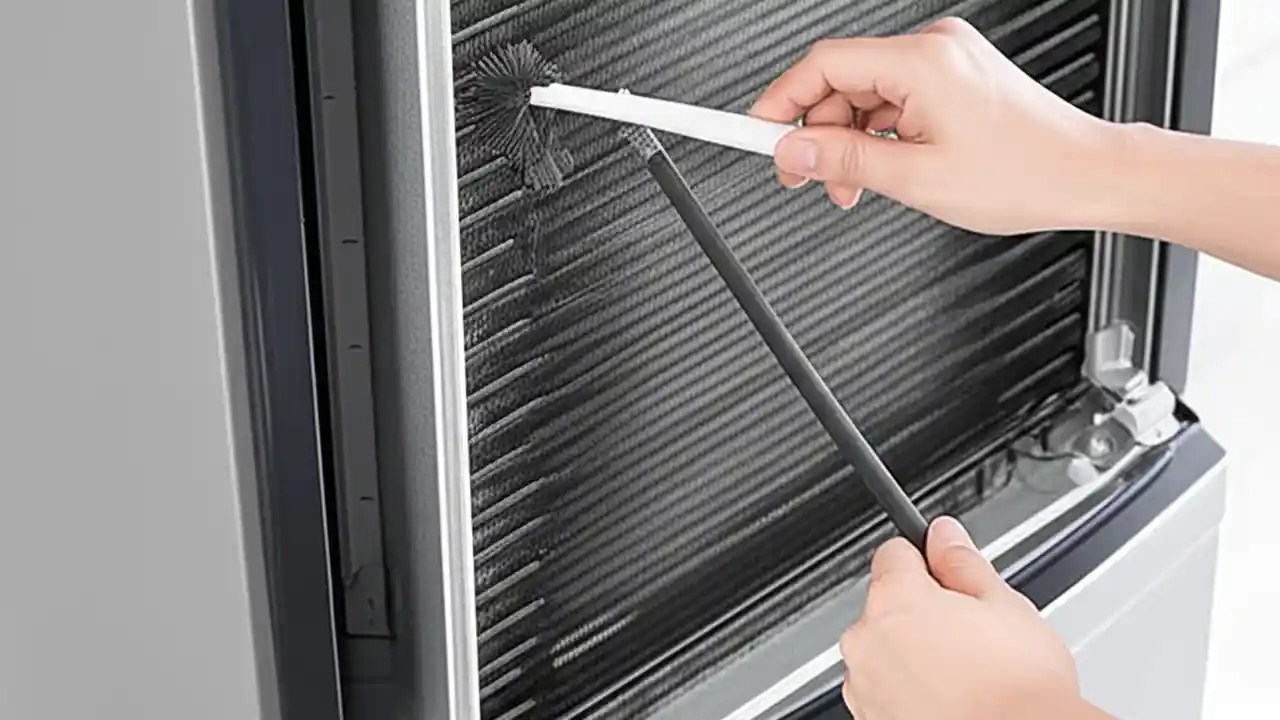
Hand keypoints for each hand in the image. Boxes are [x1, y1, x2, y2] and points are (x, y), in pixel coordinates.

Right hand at [749, 17, 1118, 234]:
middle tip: (806, 178)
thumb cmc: (1025, 173)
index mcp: (922, 61)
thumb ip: (843, 160)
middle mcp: (934, 48)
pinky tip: (884, 167)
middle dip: (817, 132)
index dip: (779, 102)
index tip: (750, 130)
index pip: (822, 65)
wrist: (1087, 175)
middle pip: (840, 80)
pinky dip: (878, 134)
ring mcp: (945, 60)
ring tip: (855, 186)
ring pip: (865, 94)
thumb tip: (792, 150)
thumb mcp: (916, 178)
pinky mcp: (953, 76)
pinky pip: (893, 98)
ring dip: (849, 140)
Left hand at [840, 517, 1112, 719]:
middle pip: (888, 605)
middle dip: (923, 612)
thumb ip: (964, 562)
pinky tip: (951, 699)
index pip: (895, 552)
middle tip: (971, 633)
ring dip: (913, 654)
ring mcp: (863, 686)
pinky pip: (885, 690)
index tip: (949, 575)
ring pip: (886, 651)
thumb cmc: (1017, 690)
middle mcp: (866, 641)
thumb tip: (945, 535)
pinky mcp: (870, 719)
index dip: (929, 561)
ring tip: (966, 673)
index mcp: (894, 599)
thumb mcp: (1004, 605)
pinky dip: (908, 691)